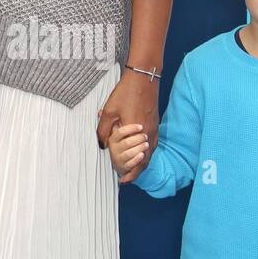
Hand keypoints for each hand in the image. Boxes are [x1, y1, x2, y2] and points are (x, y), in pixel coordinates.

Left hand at [96, 68, 158, 184]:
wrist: (143, 77)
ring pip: (150, 153)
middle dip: (136, 171)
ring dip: (141, 162)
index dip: (130, 173)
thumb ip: (103, 131)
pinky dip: (147, 152)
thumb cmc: (126, 93)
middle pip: (145, 160)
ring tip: (133, 169)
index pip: (136, 161)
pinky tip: (141, 152)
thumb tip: (101, 145)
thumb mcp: (109, 112)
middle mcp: (149, 134)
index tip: (122, 181)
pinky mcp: (155, 123)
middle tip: (126, 178)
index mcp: (138, 134)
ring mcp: (154, 129)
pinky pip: (153, 143)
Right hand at [108, 123, 149, 182]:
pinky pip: (130, 164)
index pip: (120, 133)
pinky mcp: (123, 167)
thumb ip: (113, 121)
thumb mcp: (117, 129)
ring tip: (146, 144)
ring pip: (128, 153)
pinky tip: (142, 154)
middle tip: (145, 136)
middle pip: (126, 143)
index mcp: (112, 139)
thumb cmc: (121, 142)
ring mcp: (118, 158)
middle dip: (138, 139)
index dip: (131, 129)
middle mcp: (114, 149)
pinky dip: (136, 160)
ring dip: (138, 148)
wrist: (122, 160)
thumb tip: (100, 112)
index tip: (140, 127)